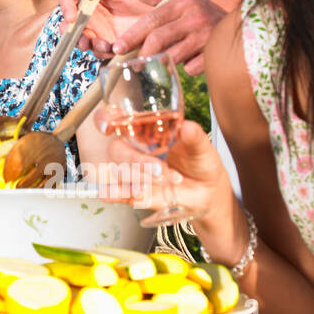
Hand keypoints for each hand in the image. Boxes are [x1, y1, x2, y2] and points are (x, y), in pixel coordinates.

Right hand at [62, 0, 167, 57]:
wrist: (158, 6)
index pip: (69, 2)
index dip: (66, 10)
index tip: (73, 17)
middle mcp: (90, 16)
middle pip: (69, 26)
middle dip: (72, 35)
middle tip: (83, 40)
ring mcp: (98, 31)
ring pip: (83, 41)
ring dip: (89, 45)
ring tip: (104, 45)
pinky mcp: (109, 44)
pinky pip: (99, 52)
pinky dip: (103, 53)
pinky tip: (113, 49)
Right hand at [95, 119, 231, 217]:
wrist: (208, 193)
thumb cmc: (201, 163)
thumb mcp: (203, 148)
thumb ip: (194, 138)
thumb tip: (187, 127)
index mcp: (146, 131)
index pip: (117, 119)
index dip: (105, 119)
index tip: (107, 125)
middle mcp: (135, 149)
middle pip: (117, 149)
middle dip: (134, 160)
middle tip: (159, 169)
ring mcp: (133, 171)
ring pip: (117, 171)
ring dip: (134, 177)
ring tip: (159, 183)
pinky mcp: (134, 191)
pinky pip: (117, 192)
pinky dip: (114, 193)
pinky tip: (117, 194)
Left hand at [110, 0, 233, 74]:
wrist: (243, 22)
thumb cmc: (207, 11)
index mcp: (185, 2)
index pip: (152, 19)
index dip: (132, 35)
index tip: (118, 47)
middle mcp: (195, 18)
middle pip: (159, 40)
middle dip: (141, 54)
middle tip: (131, 65)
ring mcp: (207, 37)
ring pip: (172, 56)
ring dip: (163, 61)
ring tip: (158, 61)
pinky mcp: (215, 54)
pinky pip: (190, 68)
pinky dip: (185, 67)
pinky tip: (189, 59)